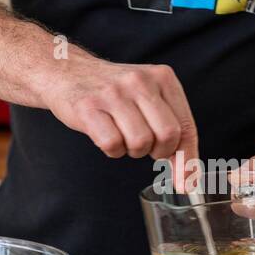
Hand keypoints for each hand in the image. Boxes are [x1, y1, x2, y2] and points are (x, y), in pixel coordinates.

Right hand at [42, 53, 199, 167]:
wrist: (66, 71)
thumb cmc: (112, 92)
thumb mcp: (147, 98)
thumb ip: (171, 129)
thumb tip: (188, 178)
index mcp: (162, 77)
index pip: (186, 126)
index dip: (187, 159)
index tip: (186, 183)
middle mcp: (139, 81)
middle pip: (167, 136)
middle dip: (158, 152)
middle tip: (144, 146)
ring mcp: (113, 93)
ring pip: (140, 143)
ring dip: (131, 150)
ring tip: (121, 135)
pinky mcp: (88, 106)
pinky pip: (112, 144)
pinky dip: (111, 150)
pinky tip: (105, 134)